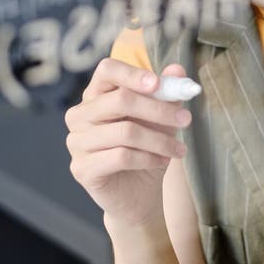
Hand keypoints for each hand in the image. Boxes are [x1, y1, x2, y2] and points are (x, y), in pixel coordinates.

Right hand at [64, 58, 191, 226]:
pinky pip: (120, 156)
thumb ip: (167, 92)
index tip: (158, 83)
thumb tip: (178, 70)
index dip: (132, 74)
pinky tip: (163, 161)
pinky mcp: (81, 168)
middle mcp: (80, 115)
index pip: (107, 70)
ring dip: (159, 140)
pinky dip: (148, 158)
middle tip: (186, 119)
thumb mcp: (161, 118)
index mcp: (96, 94)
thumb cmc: (146, 148)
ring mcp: (77, 142)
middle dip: (159, 109)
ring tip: (179, 149)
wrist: (137, 194)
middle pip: (120, 100)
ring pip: (125, 131)